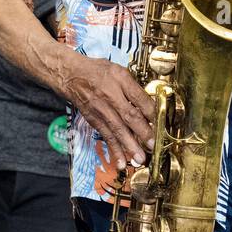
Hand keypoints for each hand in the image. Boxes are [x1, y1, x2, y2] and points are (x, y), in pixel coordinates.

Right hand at [59, 55, 154, 170]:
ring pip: (117, 129)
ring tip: (139, 158)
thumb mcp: (119, 71)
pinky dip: (114, 149)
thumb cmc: (97, 71)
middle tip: (153, 145)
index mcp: (120, 79)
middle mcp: (110, 95)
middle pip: (129, 115)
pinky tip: (120, 161)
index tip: (161, 124)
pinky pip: (106, 136)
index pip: (139, 98)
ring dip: (129, 146)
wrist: (71, 75)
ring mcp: (101, 109)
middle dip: (143, 132)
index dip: (151, 112)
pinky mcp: (94, 120)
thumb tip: (149, 106)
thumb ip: (133, 87)